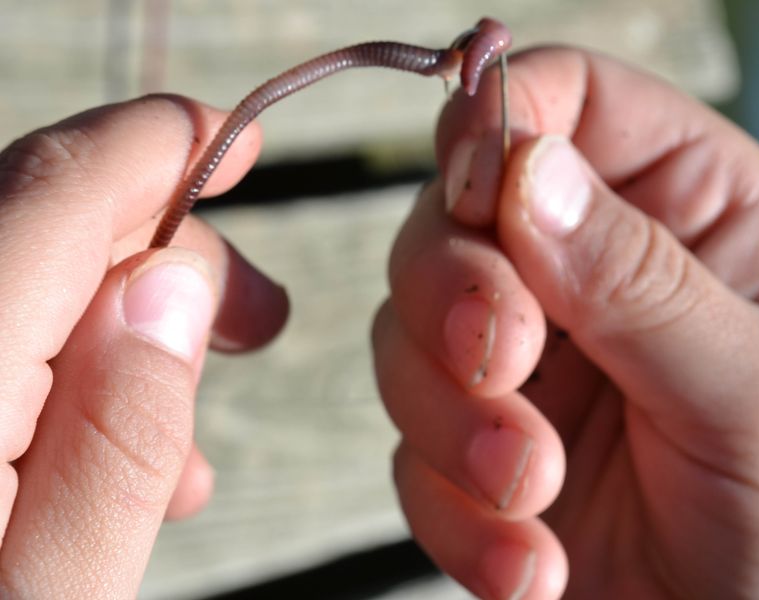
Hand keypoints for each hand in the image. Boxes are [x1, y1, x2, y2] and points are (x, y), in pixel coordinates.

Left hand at [0, 96, 287, 597]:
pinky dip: (65, 372)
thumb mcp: (54, 597)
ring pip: (21, 280)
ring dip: (121, 331)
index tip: (239, 138)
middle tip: (260, 316)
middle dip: (168, 253)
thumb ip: (120, 439)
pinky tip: (108, 466)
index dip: (161, 146)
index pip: (57, 190)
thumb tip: (175, 285)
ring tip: (188, 453)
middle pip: (42, 221)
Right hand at [373, 47, 758, 597]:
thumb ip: (639, 279)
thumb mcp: (756, 389)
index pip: (570, 105)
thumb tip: (524, 170)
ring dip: (451, 419)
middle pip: (452, 218)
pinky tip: (529, 560)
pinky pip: (411, 451)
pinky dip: (451, 510)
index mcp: (686, 216)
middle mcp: (586, 277)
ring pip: (407, 336)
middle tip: (499, 361)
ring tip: (529, 488)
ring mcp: (524, 364)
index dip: (503, 123)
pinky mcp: (475, 449)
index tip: (476, 190)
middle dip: (453, 293)